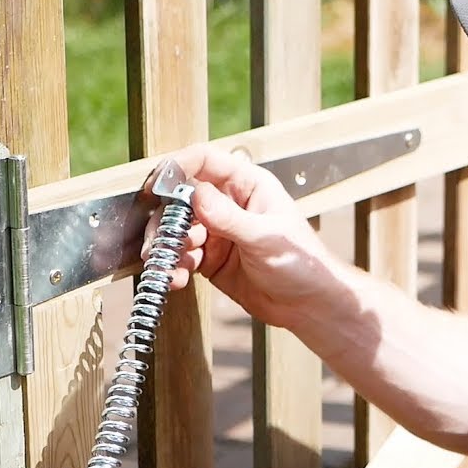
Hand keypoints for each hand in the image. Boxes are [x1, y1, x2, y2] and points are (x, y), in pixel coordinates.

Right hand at [142, 144, 344, 329]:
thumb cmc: (303, 263)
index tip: (156, 186)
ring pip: (177, 230)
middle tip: (161, 241)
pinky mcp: (211, 259)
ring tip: (168, 265)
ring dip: (167, 247)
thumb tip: (195, 195)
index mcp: (248, 186)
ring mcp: (218, 232)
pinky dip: (174, 267)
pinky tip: (176, 279)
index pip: (205, 162)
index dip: (177, 168)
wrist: (310, 305)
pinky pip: (182, 257)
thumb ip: (229, 218)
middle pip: (181, 199)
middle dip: (166, 220)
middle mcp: (228, 204)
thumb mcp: (266, 237)